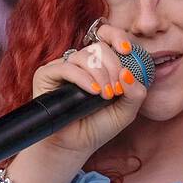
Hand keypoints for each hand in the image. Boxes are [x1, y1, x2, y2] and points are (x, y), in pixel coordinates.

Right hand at [31, 23, 148, 162]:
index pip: (106, 37)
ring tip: (105, 95)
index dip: (117, 37)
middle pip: (99, 47)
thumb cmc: (98, 126)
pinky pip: (66, 67)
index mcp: (100, 64)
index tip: (127, 50)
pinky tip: (94, 91)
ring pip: (84, 56)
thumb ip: (135, 93)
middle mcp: (81, 62)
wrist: (75, 146)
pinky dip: (83, 78)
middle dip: (113, 66)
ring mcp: (64, 67)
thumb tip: (128, 73)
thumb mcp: (126, 111)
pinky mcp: (47, 74)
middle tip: (117, 89)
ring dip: (100, 75)